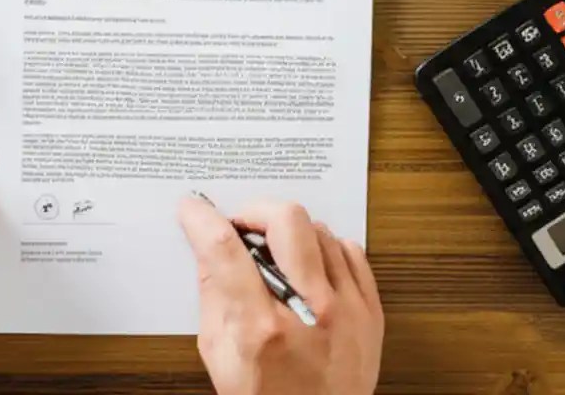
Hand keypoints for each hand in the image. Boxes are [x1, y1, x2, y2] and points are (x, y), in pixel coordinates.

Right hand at [178, 198, 383, 394]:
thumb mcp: (220, 355)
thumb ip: (213, 296)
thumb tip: (206, 248)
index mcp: (261, 328)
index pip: (226, 250)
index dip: (202, 219)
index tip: (193, 209)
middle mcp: (310, 312)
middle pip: (286, 220)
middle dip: (255, 211)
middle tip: (243, 227)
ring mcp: (347, 309)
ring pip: (319, 229)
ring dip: (289, 233)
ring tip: (277, 256)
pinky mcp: (371, 311)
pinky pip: (350, 249)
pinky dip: (324, 248)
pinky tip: (309, 267)